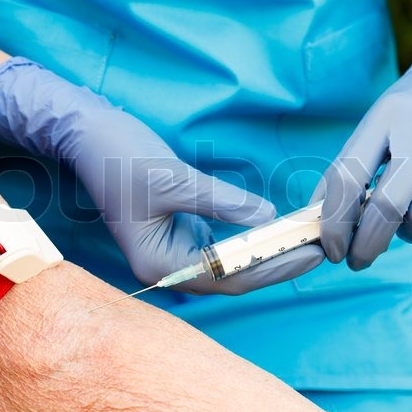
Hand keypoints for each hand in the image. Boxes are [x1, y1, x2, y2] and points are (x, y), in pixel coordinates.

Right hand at [0, 58, 323, 293]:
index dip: (270, 268)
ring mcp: (173, 249)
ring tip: (306, 240)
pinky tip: (277, 228)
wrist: (91, 134)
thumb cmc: (121, 156)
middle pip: (230, 275)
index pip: (225, 277)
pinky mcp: (180, 231)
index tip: (310, 254)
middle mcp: (165, 265)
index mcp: (157, 263)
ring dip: (265, 251)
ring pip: (229, 261)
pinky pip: (222, 242)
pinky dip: (249, 237)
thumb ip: (221, 200)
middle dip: (274, 263)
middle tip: (319, 249)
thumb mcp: (174, 178)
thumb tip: (268, 218)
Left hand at [317, 3, 411, 269]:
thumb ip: (347, 173)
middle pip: (388, 205)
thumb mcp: (374, 130)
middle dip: (367, 244)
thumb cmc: (408, 118)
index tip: (333, 251)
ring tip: (407, 220)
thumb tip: (318, 226)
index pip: (347, 178)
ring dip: (409, 233)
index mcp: (382, 119)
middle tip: (358, 261)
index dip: (335, 223)